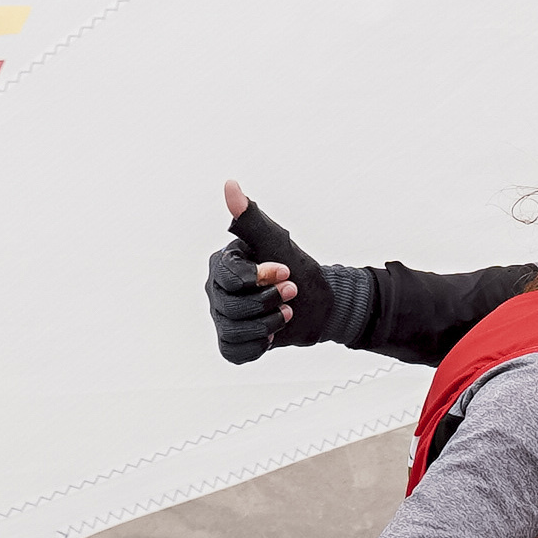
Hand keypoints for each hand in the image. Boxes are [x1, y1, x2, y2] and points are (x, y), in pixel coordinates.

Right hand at [204, 181, 331, 361]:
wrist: (321, 304)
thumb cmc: (299, 269)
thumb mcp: (278, 242)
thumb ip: (251, 218)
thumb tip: (230, 185)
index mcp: (223, 264)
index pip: (229, 277)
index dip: (260, 279)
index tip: (286, 272)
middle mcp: (216, 290)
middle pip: (230, 307)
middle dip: (268, 302)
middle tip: (293, 292)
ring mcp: (222, 317)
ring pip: (233, 331)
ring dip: (268, 324)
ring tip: (287, 313)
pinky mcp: (233, 341)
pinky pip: (234, 351)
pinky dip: (258, 346)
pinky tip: (272, 335)